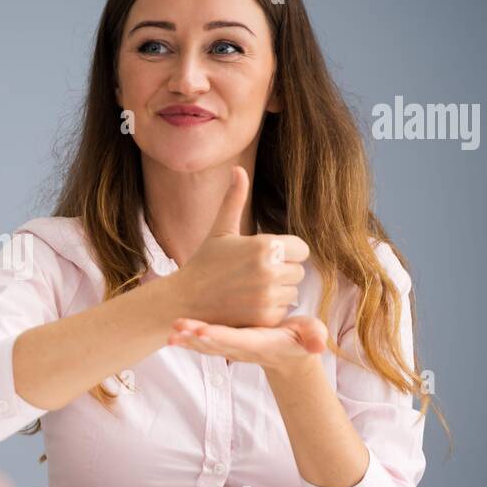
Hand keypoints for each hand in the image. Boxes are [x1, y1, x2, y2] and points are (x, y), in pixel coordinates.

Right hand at [166, 166, 310, 327]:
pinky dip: (269, 310)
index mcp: (265, 245)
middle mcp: (270, 270)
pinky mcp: (266, 317)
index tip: (263, 258)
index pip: (301, 249)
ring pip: (292, 292)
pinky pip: (283, 311)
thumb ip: (234, 200)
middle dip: (281, 273)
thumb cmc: (205, 263)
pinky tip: (248, 305)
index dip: (285, 253)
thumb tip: (238, 169)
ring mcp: (269, 295)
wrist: (185, 300)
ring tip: (249, 290)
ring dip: (276, 292)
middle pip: (299, 272)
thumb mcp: (220, 231)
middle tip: (252, 276)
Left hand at [167, 314, 328, 373]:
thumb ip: (314, 337)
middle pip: (215, 343)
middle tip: (177, 327)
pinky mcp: (224, 344)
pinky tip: (172, 331)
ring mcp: (230, 348)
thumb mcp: (310, 335)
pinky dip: (188, 338)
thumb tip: (319, 345)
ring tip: (171, 330)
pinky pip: (203, 343)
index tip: (204, 331)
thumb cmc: (299, 338)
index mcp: (259, 343)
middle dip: (196, 337)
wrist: (288, 353)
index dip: (220, 336)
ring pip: (205, 345)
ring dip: (187, 339)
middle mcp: (241, 348)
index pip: (237, 340)